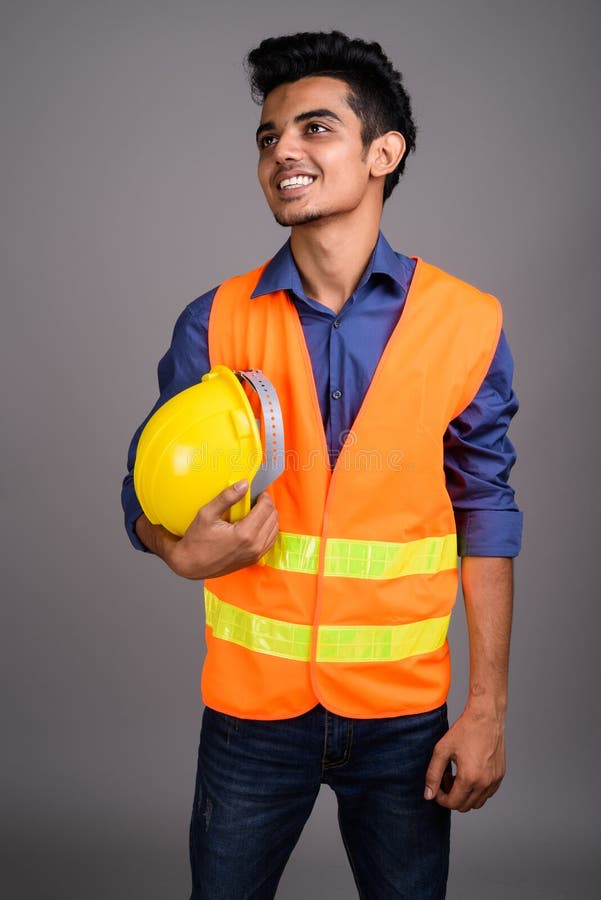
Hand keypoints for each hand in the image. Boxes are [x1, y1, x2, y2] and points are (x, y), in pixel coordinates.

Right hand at [164, 480, 278, 579]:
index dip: (264, 496)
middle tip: (255, 500)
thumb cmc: (196, 541)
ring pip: (274, 529)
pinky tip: (255, 525)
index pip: (266, 508)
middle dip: (267, 505)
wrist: (192, 565)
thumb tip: (243, 484)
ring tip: (255, 511)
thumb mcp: (207, 514)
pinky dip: (267, 530)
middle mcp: (254, 545)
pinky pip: (270, 541)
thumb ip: (227, 497)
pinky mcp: (254, 559)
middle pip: (273, 517)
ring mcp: (256, 554)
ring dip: (268, 517)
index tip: (257, 492)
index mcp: (245, 533)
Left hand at [423, 706, 505, 811]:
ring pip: (477, 802)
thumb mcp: (442, 750)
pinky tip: (469, 773)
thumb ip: (433, 774)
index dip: (441, 798)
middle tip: (446, 779)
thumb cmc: (464, 730)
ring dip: (465, 795)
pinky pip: (488, 793)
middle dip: (452, 797)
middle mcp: (485, 783)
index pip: (453, 803)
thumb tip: (428, 794)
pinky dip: (477, 790)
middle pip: (465, 806)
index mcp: (470, 778)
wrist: (486, 717)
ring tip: (457, 776)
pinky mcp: (500, 775)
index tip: (437, 786)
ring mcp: (495, 780)